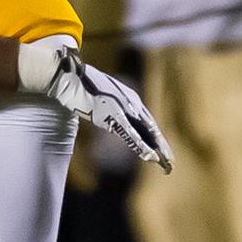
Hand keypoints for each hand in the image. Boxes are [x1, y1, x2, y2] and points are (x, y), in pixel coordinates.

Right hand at [18, 48, 171, 171]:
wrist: (70, 77)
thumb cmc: (83, 86)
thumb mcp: (103, 97)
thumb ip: (113, 108)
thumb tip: (116, 122)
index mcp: (130, 98)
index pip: (148, 121)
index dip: (157, 137)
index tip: (164, 152)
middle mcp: (131, 102)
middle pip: (151, 127)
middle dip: (162, 146)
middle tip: (171, 163)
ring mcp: (123, 107)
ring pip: (145, 132)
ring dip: (156, 148)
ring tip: (165, 162)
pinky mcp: (113, 114)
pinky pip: (130, 133)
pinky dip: (140, 145)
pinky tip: (148, 155)